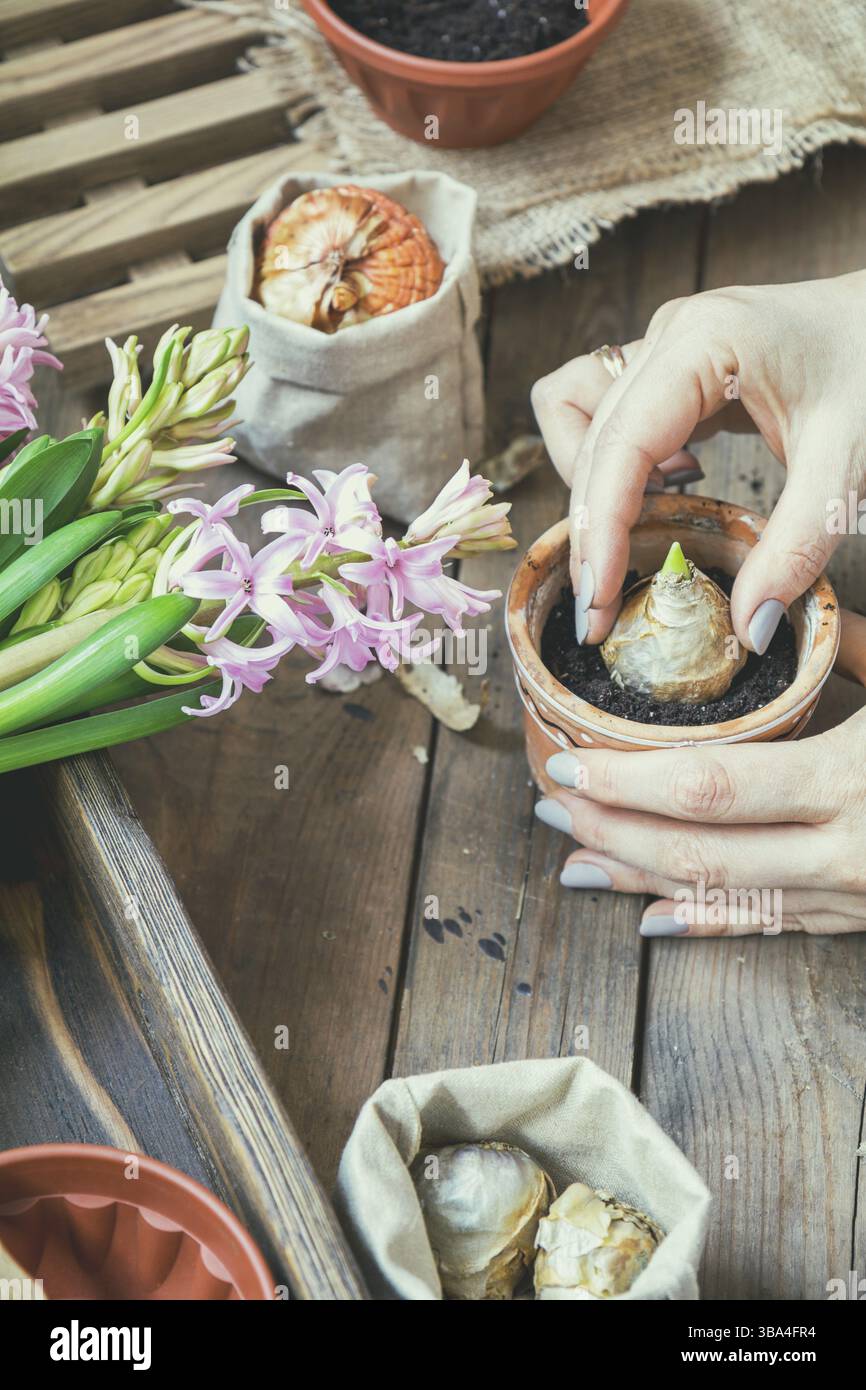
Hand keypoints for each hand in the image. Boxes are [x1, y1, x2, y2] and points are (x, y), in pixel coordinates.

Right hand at [530, 271, 865, 650]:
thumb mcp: (845, 465)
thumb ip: (795, 548)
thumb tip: (748, 628)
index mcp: (703, 341)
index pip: (622, 444)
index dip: (601, 527)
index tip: (597, 598)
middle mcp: (669, 337)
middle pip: (592, 441)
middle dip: (591, 527)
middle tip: (601, 606)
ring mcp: (665, 348)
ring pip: (580, 419)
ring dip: (591, 485)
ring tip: (638, 531)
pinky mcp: (671, 367)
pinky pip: (603, 412)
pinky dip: (613, 458)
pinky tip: (666, 485)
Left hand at [532, 613, 865, 936]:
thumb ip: (845, 647)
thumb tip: (763, 610)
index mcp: (845, 779)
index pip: (708, 787)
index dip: (625, 781)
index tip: (568, 765)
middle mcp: (842, 851)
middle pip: (697, 850)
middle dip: (611, 831)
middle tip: (552, 809)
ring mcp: (850, 894)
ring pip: (722, 895)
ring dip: (641, 880)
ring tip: (579, 863)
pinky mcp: (860, 918)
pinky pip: (770, 924)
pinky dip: (706, 920)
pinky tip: (654, 915)